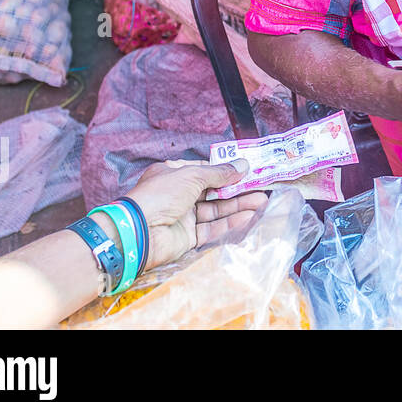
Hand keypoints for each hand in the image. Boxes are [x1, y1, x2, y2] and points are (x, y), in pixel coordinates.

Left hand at [124, 160, 268, 269]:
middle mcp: (178, 195)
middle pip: (213, 191)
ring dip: (238, 205)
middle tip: (260, 186)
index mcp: (173, 175)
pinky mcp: (188, 237)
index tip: (247, 170)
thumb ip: (220, 172)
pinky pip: (212, 228)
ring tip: (261, 200)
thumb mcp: (192, 175)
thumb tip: (243, 165)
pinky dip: (230, 223)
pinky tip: (248, 216)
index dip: (226, 170)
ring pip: (216, 210)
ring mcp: (183, 217)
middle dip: (236, 189)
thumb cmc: (161, 195)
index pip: (204, 170)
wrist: (139, 232)